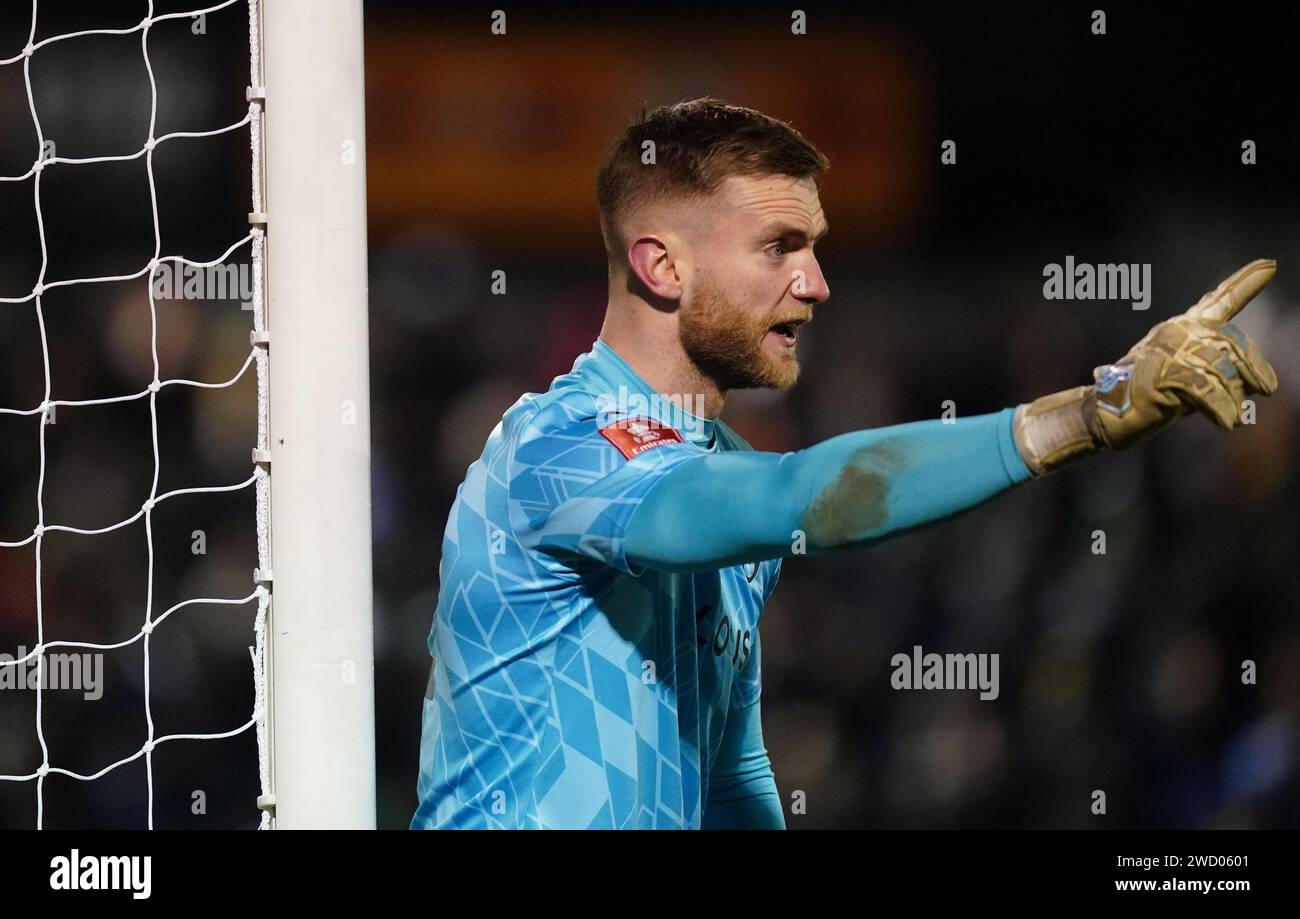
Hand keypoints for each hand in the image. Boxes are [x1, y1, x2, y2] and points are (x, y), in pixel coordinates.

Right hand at [1014, 259, 1279, 474]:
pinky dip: (1221, 409)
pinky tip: (1226, 422)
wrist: (1106, 415)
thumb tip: (1259, 385)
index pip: (1217, 301)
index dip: (1244, 282)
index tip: (1269, 265)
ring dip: (1233, 397)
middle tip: (1266, 389)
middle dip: (1254, 367)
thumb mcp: (1189, 382)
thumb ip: (1219, 375)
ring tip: (1233, 415)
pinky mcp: (1162, 374)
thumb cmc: (1147, 400)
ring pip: (1222, 369)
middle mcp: (1175, 332)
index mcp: (1181, 329)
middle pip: (1231, 342)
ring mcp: (1167, 350)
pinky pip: (1207, 390)